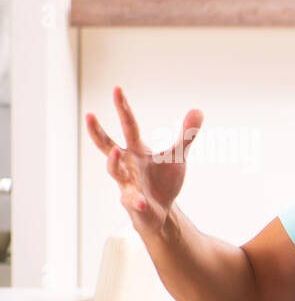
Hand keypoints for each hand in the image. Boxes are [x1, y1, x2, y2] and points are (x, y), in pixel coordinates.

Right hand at [86, 88, 202, 237]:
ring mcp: (127, 184)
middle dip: (97, 132)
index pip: (128, 126)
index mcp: (136, 151)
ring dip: (113, 163)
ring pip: (114, 172)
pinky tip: (140, 202)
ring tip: (117, 153)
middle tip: (90, 115)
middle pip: (107, 146)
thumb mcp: (177, 156)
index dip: (122, 108)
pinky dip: (135, 201)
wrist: (162, 212)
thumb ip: (186, 135)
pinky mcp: (134, 204)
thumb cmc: (164, 181)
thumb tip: (198, 110)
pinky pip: (132, 202)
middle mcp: (127, 165)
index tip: (117, 88)